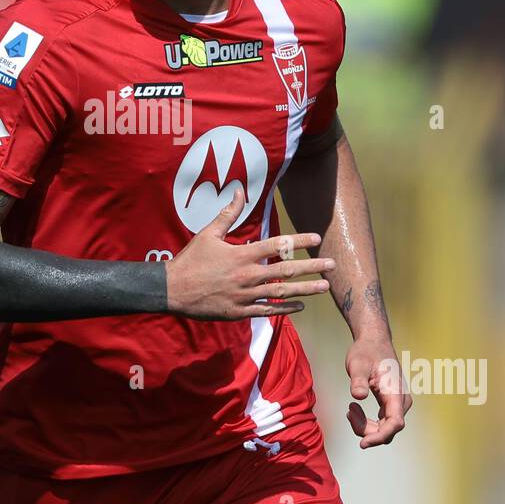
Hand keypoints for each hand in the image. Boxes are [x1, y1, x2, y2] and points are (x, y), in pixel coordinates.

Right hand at [166, 187, 334, 319]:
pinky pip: (267, 310)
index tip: (317, 238)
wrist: (172, 290)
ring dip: (305, 289)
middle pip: (286, 270)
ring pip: (281, 292)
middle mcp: (247, 275)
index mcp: (242, 254)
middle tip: (332, 265)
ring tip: (324, 287)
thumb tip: (239, 192)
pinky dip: (285, 308)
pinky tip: (301, 305)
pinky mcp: (239, 312)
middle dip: (312, 267)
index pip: (278, 246)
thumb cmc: (190, 260)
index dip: (300, 241)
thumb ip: (228, 214)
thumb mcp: (208, 233)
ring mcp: (245, 295)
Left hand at [345, 337, 411, 447]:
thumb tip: (358, 396)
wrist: (374, 342)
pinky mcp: (392, 404)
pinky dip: (367, 422)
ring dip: (365, 426)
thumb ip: (358, 380)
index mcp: (396, 392)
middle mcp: (401, 401)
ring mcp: (398, 404)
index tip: (363, 443)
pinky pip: (382, 423)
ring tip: (350, 410)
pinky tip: (354, 409)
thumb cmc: (366, 351)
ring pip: (384, 429)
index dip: (379, 436)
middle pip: (388, 430)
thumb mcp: (357, 364)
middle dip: (366, 430)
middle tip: (349, 412)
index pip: (394, 423)